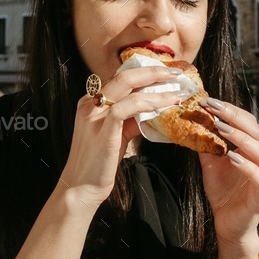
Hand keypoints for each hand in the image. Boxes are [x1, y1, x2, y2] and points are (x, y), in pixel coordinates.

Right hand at [61, 66, 183, 208]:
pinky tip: (161, 106)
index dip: (145, 72)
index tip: (166, 74)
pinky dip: (146, 103)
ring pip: (126, 86)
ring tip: (176, 91)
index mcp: (92, 102)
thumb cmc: (99, 163)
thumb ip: (131, 120)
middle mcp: (90, 104)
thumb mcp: (117, 135)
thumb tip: (153, 110)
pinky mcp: (102, 130)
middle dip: (153, 71)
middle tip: (175, 73)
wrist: (81, 187)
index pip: (120, 78)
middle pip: (124, 75)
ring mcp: (94, 115)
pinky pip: (125, 108)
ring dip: (155, 86)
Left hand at [197, 98, 258, 248]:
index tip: (208, 101)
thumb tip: (193, 122)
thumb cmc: (223, 194)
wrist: (228, 226)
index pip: (246, 123)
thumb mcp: (210, 165)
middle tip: (213, 107)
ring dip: (242, 138)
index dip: (229, 110)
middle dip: (234, 117)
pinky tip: (232, 158)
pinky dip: (248, 166)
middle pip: (256, 132)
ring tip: (222, 128)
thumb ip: (207, 145)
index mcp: (252, 150)